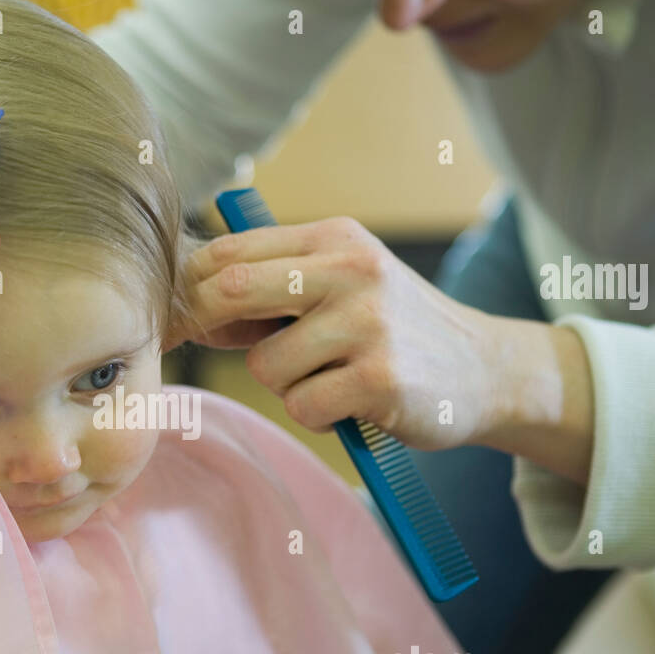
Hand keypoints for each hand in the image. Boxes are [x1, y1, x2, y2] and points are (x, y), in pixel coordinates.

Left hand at [169, 216, 594, 482]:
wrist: (483, 369)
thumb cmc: (394, 329)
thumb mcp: (344, 283)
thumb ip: (275, 284)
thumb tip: (185, 300)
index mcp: (335, 238)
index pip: (230, 252)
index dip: (188, 290)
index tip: (171, 322)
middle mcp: (352, 270)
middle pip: (232, 291)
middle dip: (209, 328)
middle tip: (230, 349)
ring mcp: (368, 323)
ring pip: (266, 365)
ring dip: (286, 385)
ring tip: (330, 379)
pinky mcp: (380, 378)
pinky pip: (302, 406)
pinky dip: (317, 415)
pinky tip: (351, 404)